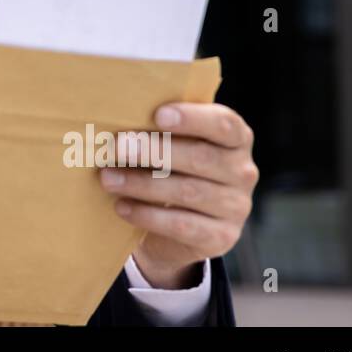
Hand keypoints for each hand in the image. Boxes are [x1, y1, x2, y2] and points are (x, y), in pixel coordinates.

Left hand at [99, 103, 257, 288]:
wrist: (175, 226)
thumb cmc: (170, 168)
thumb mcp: (171, 144)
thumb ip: (159, 129)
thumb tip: (119, 114)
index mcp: (236, 138)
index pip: (224, 124)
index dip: (193, 119)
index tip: (158, 115)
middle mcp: (243, 171)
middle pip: (201, 158)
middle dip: (154, 151)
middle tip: (117, 147)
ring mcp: (237, 207)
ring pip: (188, 192)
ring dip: (142, 184)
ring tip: (108, 178)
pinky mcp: (222, 237)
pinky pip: (183, 226)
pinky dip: (148, 215)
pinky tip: (121, 207)